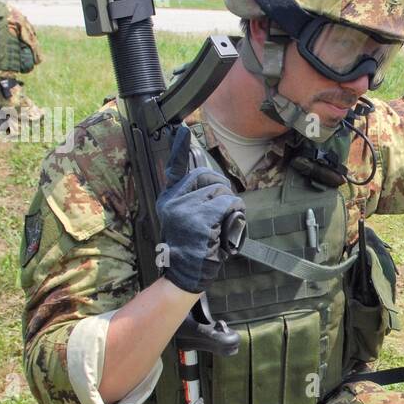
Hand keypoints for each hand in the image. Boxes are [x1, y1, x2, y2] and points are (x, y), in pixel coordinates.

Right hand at [154, 125, 243, 294]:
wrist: (185, 274)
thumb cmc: (192, 247)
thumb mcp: (186, 219)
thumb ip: (194, 198)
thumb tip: (211, 179)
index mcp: (169, 198)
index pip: (174, 167)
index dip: (181, 148)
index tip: (183, 130)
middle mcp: (174, 200)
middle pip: (205, 175)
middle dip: (220, 187)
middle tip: (224, 206)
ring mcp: (186, 210)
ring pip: (219, 190)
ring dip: (230, 203)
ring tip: (223, 221)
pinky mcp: (200, 219)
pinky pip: (227, 203)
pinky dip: (234, 211)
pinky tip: (229, 224)